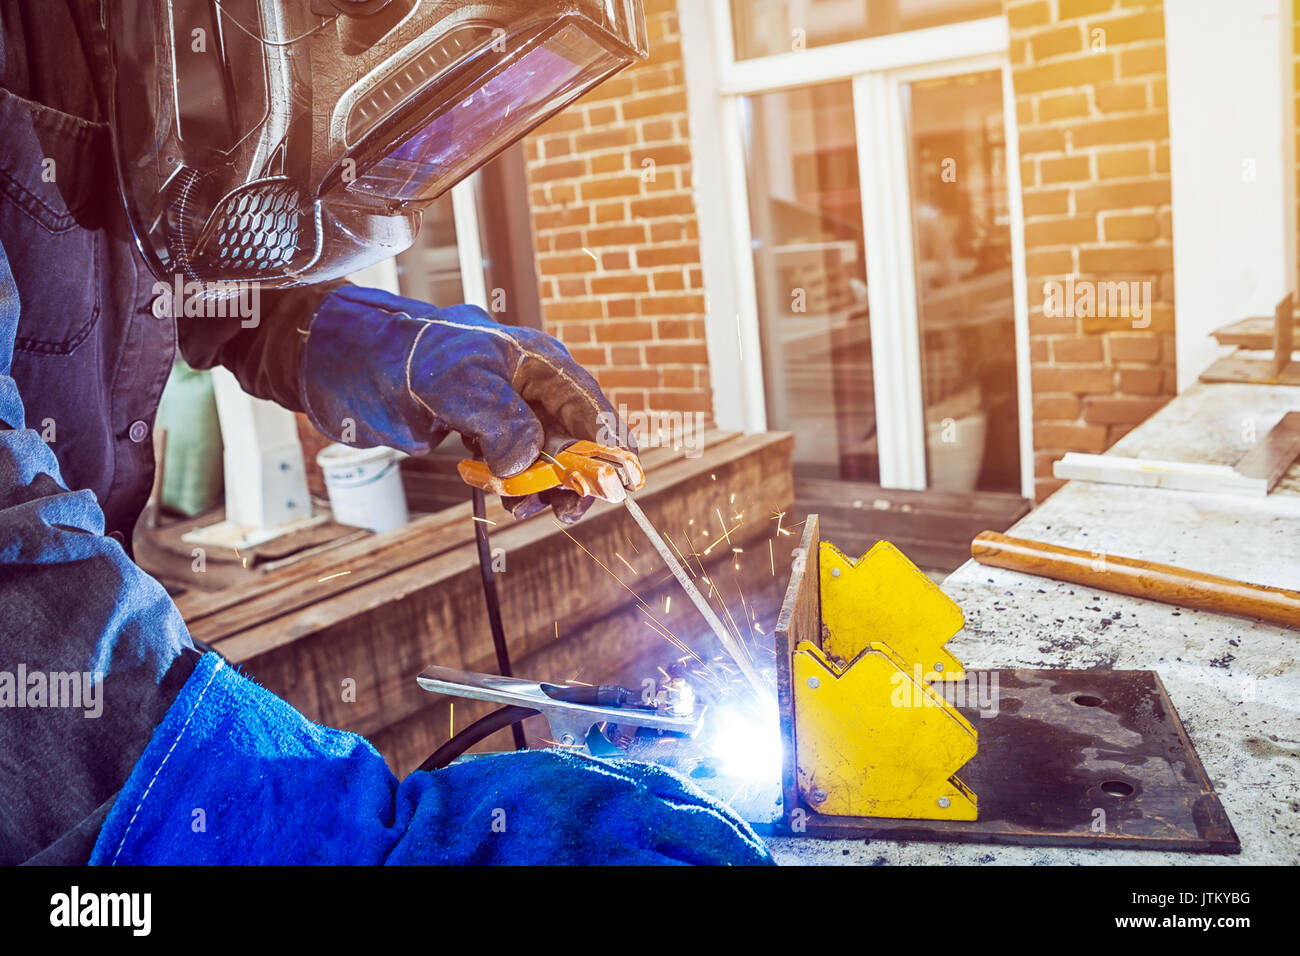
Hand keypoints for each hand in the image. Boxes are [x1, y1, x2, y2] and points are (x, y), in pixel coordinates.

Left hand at [301, 285, 632, 522]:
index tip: (621, 486)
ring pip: (548, 458)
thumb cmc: (408, 357)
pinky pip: (517, 466)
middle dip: (575, 478)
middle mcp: (532, 386)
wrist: (350, 362)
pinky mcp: (485, 431)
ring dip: (543, 489)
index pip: (592, 407)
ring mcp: (510, 410)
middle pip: (578, 439)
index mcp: (539, 362)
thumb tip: (526, 468)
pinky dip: (516, 488)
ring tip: (519, 509)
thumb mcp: (461, 385)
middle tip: (564, 513)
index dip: (611, 448)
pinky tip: (501, 500)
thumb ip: (504, 423)